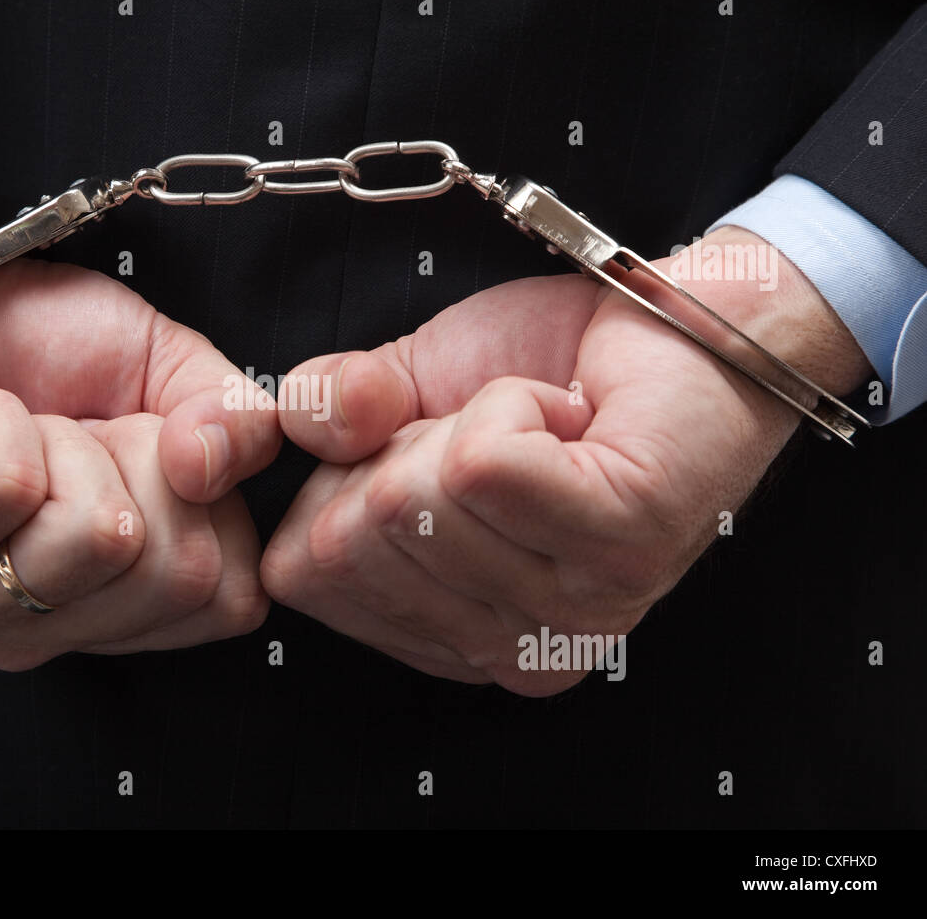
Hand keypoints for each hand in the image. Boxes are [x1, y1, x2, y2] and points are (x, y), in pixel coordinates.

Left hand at [0, 214, 280, 668]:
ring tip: (13, 427)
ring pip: (95, 534)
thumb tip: (208, 468)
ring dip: (63, 443)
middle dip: (139, 463)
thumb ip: (237, 427)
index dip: (208, 502)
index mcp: (105, 609)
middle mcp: (34, 632)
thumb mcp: (173, 375)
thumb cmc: (42, 339)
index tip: (140, 448)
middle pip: (176, 574)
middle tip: (70, 434)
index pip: (225, 603)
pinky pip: (6, 486)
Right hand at [261, 228, 871, 691]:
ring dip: (470, 421)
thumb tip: (304, 425)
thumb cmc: (544, 368)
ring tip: (541, 431)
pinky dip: (512, 402)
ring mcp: (568, 613)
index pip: (303, 574)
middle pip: (351, 538)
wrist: (675, 327)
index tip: (423, 451)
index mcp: (443, 634)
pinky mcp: (617, 545)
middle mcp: (504, 652)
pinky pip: (484, 461)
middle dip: (402, 449)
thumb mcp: (398, 389)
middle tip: (491, 438)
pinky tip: (571, 420)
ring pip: (414, 499)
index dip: (341, 480)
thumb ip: (319, 416)